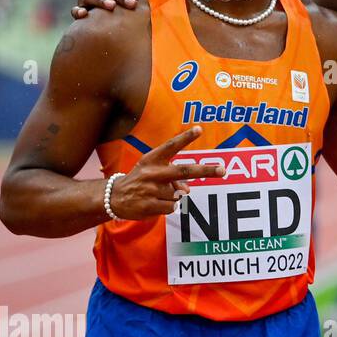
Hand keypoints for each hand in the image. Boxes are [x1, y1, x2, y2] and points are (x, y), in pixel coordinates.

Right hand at [108, 126, 225, 219]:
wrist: (114, 197)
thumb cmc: (141, 179)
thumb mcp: (152, 170)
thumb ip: (173, 175)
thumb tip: (187, 191)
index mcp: (153, 159)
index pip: (171, 146)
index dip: (185, 137)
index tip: (199, 129)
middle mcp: (152, 173)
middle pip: (183, 171)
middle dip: (205, 170)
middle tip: (222, 170)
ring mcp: (150, 189)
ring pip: (179, 194)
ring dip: (174, 196)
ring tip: (157, 194)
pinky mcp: (149, 205)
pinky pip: (172, 207)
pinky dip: (169, 206)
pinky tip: (155, 203)